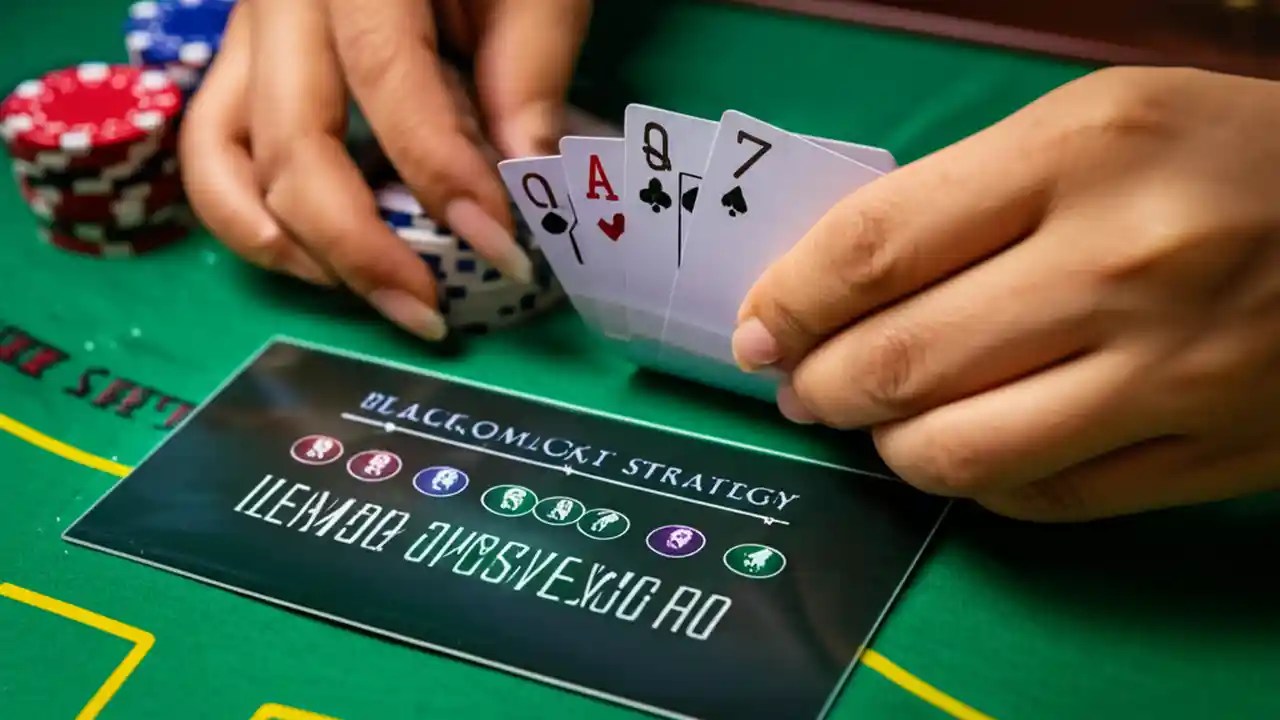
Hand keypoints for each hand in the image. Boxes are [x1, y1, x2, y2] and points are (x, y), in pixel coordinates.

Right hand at [178, 0, 591, 339]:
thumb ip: (529, 65)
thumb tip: (528, 179)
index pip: (386, 79)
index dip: (441, 174)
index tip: (502, 248)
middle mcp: (281, 2)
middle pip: (291, 140)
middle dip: (360, 246)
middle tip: (428, 313)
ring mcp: (250, 37)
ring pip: (221, 157)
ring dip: (289, 247)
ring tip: (370, 292)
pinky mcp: (246, 68)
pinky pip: (218, 153)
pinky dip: (254, 220)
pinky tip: (321, 258)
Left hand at [733, 67, 1279, 521]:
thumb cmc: (1226, 157)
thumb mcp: (1100, 122)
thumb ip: (970, 194)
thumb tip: (842, 282)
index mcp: (1081, 152)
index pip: (877, 246)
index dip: (791, 300)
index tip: (758, 328)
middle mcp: (1118, 265)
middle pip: (902, 359)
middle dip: (819, 384)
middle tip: (798, 385)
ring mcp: (1168, 373)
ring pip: (960, 450)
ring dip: (884, 446)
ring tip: (869, 424)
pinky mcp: (1206, 455)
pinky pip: (1043, 497)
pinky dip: (974, 484)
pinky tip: (962, 452)